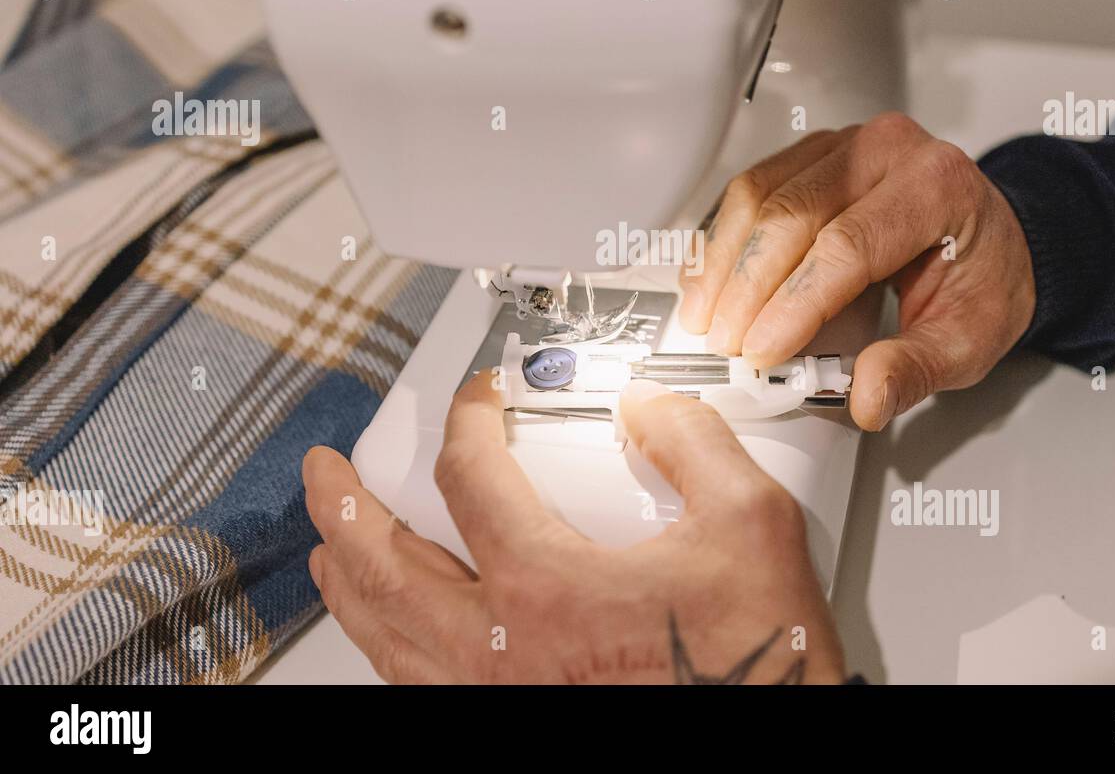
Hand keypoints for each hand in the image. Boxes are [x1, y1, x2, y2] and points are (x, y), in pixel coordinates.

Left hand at [303, 372, 844, 683]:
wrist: (768, 737)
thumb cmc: (752, 663)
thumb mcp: (750, 525)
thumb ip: (693, 442)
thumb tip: (649, 406)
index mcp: (545, 587)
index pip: (470, 477)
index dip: (465, 419)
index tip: (475, 399)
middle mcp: (498, 649)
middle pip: (383, 564)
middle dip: (342, 507)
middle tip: (325, 472)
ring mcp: (492, 697)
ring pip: (384, 634)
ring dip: (345, 580)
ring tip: (328, 548)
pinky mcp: (504, 726)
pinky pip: (413, 681)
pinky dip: (383, 643)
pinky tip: (390, 633)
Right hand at [679, 112, 1034, 429]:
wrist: (995, 238)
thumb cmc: (983, 279)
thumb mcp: (970, 339)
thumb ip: (916, 369)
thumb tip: (867, 398)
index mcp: (935, 187)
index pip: (848, 244)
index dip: (795, 302)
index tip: (762, 350)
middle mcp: (887, 150)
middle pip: (793, 212)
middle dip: (748, 286)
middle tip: (725, 343)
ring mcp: (844, 146)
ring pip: (761, 193)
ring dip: (724, 260)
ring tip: (704, 317)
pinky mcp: (812, 155)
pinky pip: (753, 187)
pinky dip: (724, 237)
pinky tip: (709, 280)